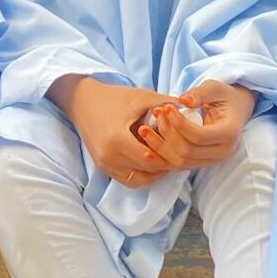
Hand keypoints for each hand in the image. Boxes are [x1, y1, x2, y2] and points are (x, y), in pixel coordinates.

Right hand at [47, 75, 176, 188]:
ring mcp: (104, 165)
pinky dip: (143, 174)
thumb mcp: (142, 97)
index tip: (183, 148)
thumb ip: (167, 104)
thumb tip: (193, 109)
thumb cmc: (114, 97)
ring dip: (155, 173)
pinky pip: (128, 179)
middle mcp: (108, 157)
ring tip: (168, 159)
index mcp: (117, 139)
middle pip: (147, 172)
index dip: (170, 155)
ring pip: (138, 180)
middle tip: (181, 155)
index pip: (151, 159)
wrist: (83, 101)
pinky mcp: (103, 167)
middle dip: (165, 165)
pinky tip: (153, 161)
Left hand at [135, 80, 256, 171]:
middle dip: (166, 134)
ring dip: (159, 147)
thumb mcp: (215, 88)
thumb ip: (200, 93)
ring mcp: (211, 160)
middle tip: (155, 114)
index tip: (166, 107)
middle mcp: (222, 152)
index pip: (198, 136)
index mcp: (228, 133)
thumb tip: (183, 100)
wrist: (235, 109)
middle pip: (187, 152)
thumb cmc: (224, 96)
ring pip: (180, 162)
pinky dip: (160, 159)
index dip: (179, 124)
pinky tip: (145, 148)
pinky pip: (177, 166)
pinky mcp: (200, 163)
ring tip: (144, 128)